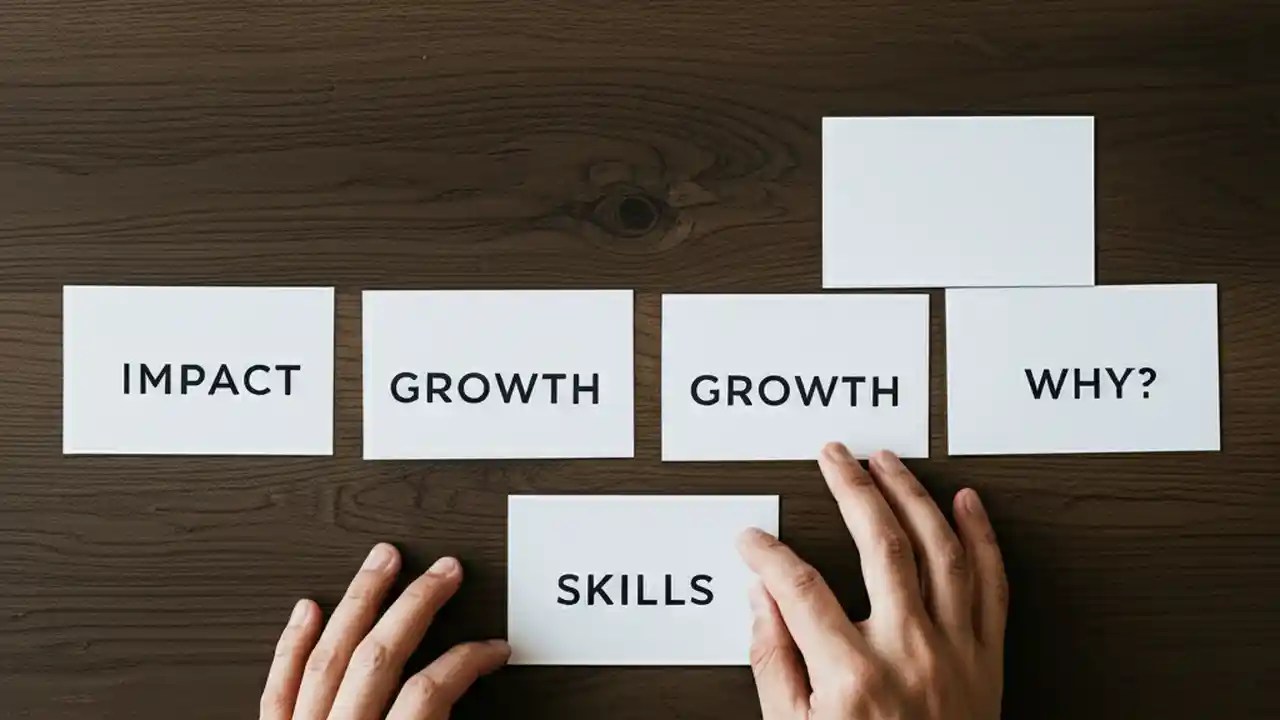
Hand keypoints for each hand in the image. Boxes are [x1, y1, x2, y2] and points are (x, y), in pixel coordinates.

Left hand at [260, 544, 508, 719]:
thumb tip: (468, 698)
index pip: (430, 693)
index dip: (467, 662)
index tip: (491, 650)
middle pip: (379, 656)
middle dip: (416, 605)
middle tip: (444, 572)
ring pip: (329, 657)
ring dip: (359, 602)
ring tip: (382, 563)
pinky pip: (278, 686)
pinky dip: (292, 645)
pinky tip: (307, 608)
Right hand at [739, 443, 1006, 718]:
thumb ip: (774, 664)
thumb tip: (762, 601)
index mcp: (853, 676)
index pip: (799, 587)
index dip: (768, 554)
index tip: (752, 541)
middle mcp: (908, 653)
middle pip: (879, 544)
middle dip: (851, 487)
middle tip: (834, 455)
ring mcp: (955, 652)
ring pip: (940, 548)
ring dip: (914, 494)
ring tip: (890, 461)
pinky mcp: (988, 659)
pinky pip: (993, 583)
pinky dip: (982, 536)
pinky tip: (966, 503)